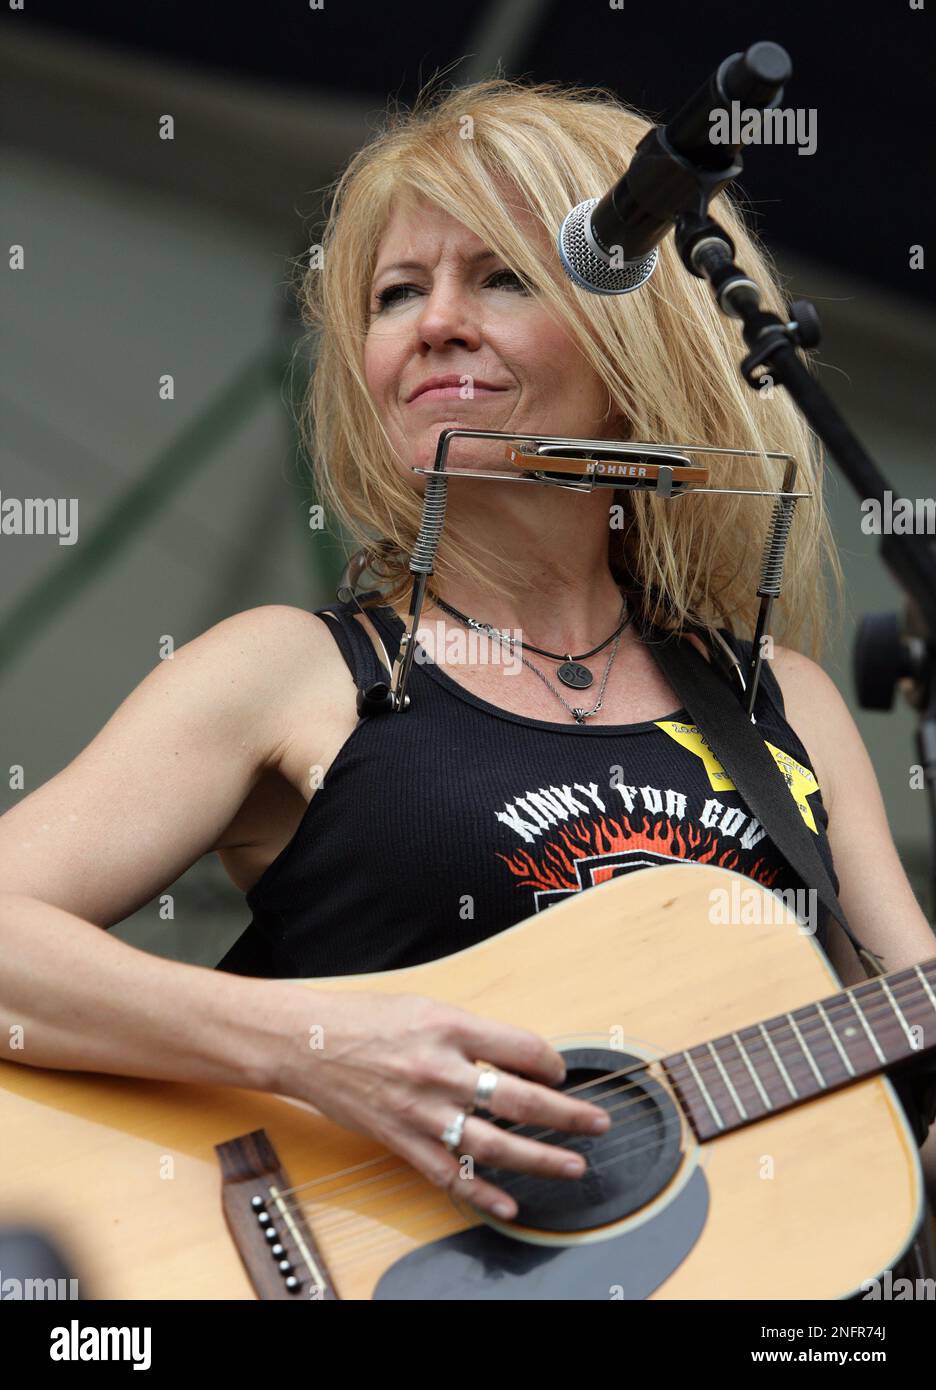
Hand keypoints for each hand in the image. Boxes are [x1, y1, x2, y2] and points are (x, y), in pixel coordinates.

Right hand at [280, 988, 610, 1220]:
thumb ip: (470, 1033)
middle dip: (566, 1114)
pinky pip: (449, 1172)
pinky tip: (509, 1203)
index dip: (552, 1062)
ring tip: (572, 1166)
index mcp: (448, 1026)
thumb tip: (516, 1058)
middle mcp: (438, 1069)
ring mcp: (420, 1109)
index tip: (563, 1072)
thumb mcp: (426, 1008)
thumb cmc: (366, 1020)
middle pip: (519, 1098)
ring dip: (539, 1158)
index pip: (520, 1047)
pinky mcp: (401, 1138)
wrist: (307, 1043)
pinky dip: (482, 1192)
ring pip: (492, 1142)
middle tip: (597, 1123)